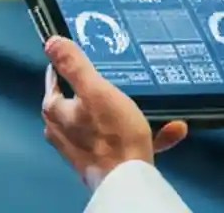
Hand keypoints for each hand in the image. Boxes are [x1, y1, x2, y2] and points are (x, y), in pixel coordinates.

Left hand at [42, 37, 188, 188]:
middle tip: (109, 76)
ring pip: (102, 124)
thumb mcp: (95, 90)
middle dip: (90, 91)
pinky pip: (126, 143)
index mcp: (57, 113)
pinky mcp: (106, 164)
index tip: (76, 57)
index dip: (63, 68)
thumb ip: (74, 66)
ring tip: (142, 103)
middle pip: (74, 104)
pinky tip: (172, 128)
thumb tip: (51, 42)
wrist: (129, 181)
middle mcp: (64, 133)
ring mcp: (84, 151)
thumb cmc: (112, 133)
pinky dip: (147, 135)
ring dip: (124, 113)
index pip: (53, 83)